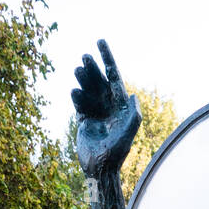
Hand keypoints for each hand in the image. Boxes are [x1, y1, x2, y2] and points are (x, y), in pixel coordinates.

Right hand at [71, 39, 141, 178]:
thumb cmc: (117, 152)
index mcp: (121, 104)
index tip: (100, 41)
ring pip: (88, 88)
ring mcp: (96, 111)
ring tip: (77, 70)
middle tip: (85, 57)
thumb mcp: (128, 134)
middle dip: (92, 67)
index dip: (107, 58)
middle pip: (99, 80)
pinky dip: (77, 96)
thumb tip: (133, 95)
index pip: (114, 76)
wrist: (100, 168)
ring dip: (83, 78)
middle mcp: (108, 105)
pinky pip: (79, 102)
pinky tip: (75, 91)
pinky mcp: (84, 119)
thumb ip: (134, 116)